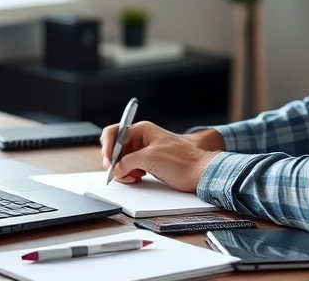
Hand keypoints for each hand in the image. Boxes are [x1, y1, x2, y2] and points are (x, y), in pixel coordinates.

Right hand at [100, 122, 223, 191]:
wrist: (201, 174)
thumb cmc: (183, 161)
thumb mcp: (149, 159)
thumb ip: (127, 161)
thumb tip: (115, 168)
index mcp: (142, 130)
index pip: (114, 133)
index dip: (107, 147)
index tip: (108, 161)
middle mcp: (142, 138)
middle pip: (115, 148)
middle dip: (114, 162)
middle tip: (118, 173)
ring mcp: (145, 151)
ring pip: (122, 160)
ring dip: (122, 170)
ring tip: (132, 177)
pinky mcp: (149, 163)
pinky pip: (130, 168)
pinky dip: (129, 175)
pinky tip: (137, 178)